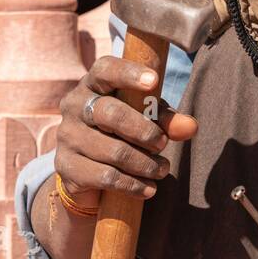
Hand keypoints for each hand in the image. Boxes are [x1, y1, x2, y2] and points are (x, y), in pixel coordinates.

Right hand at [54, 55, 196, 208]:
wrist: (86, 172)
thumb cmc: (121, 132)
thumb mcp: (146, 119)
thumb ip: (166, 119)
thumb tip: (190, 127)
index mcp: (93, 84)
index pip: (105, 69)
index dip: (129, 73)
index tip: (153, 81)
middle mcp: (74, 106)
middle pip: (110, 113)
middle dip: (144, 131)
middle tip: (163, 144)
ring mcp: (67, 137)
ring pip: (113, 151)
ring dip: (145, 164)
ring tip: (162, 170)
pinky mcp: (67, 168)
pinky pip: (106, 177)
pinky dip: (133, 185)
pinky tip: (148, 189)